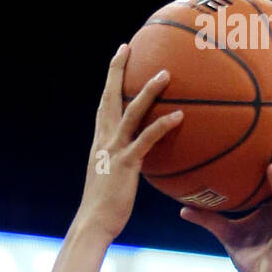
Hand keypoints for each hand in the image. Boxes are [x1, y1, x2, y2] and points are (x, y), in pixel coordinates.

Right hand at [78, 44, 183, 239]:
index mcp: (99, 143)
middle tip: (127, 47)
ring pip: (131, 112)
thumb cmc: (103, 209)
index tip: (117, 59)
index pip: (103, 105)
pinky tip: (179, 115)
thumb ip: (122, 164)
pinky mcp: (127, 164)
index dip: (109, 81)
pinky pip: (147, 139)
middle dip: (117, 71)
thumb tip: (136, 161)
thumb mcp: (110, 180)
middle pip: (110, 97)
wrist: (93, 224)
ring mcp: (115, 150)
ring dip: (148, 90)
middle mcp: (104, 141)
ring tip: (166, 73)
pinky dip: (162, 125)